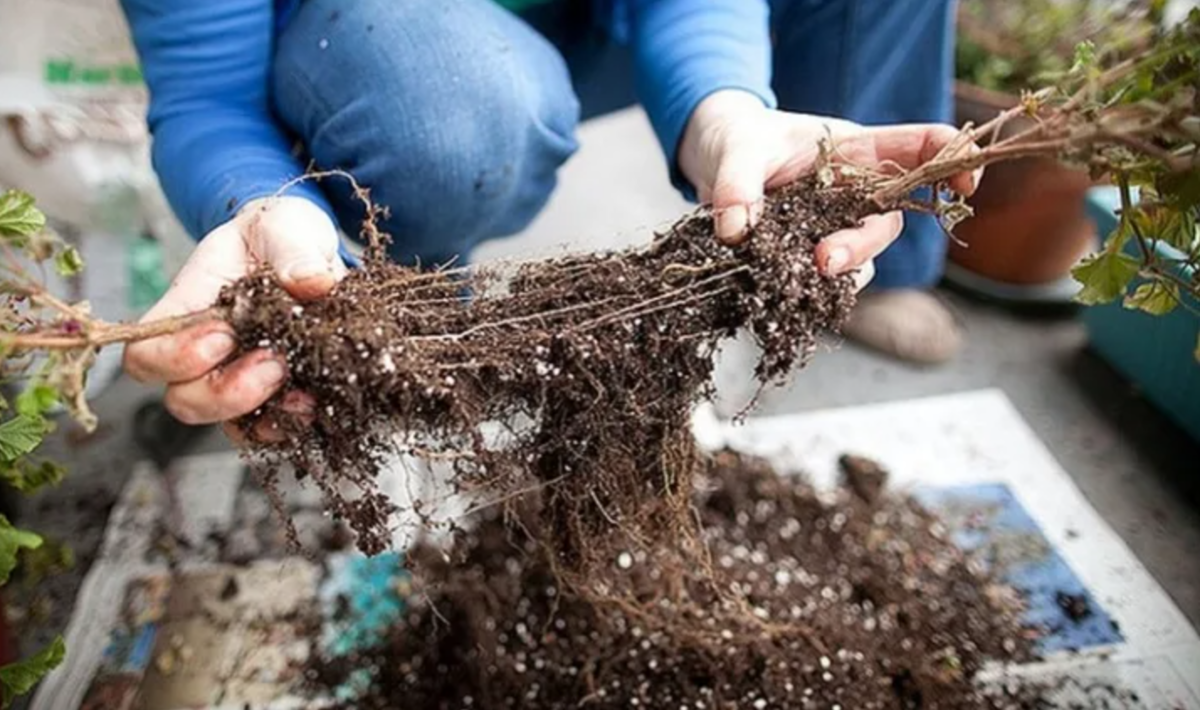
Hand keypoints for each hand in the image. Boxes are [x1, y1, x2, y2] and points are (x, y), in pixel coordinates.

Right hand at [123, 196, 345, 440]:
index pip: (145, 354)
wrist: (306, 252)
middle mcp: (205, 354)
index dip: (175, 357)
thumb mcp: (284, 227)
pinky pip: (270, 428)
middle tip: (274, 363)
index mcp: (187, 309)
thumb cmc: (277, 235)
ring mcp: (239, 379)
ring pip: (227, 424)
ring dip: (261, 416)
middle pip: (183, 400)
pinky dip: (289, 426)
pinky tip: (316, 406)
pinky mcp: (277, 394)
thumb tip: (312, 281)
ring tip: (301, 394)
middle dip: (225, 392)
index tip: (223, 334)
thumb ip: (293, 252)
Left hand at [678, 90, 980, 288]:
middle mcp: (855, 192)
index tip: (965, 184)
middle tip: (825, 262)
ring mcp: (834, 227)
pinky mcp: (808, 257)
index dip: (950, 162)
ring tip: (804, 279)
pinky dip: (811, 292)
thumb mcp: (732, 151)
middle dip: (862, 244)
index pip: (919, 148)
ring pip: (860, 259)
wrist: (712, 160)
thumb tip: (737, 231)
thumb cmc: (736, 140)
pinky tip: (787, 296)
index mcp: (854, 150)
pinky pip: (824, 283)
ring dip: (839, 274)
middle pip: (886, 221)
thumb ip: (736, 185)